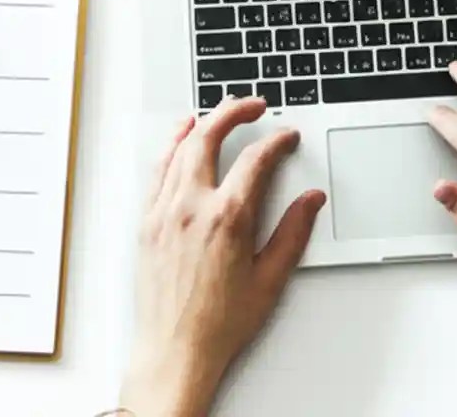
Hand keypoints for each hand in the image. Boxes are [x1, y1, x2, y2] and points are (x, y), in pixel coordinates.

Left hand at [121, 98, 325, 416]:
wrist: (175, 351)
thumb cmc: (219, 322)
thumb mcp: (270, 278)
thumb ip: (293, 232)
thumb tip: (310, 200)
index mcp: (227, 218)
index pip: (256, 160)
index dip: (276, 140)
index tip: (287, 136)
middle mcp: (191, 207)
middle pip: (210, 138)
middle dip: (234, 112)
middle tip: (254, 105)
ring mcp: (164, 213)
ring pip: (179, 150)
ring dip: (200, 124)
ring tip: (216, 112)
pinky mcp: (146, 224)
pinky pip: (157, 172)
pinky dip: (170, 148)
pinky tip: (179, 141)